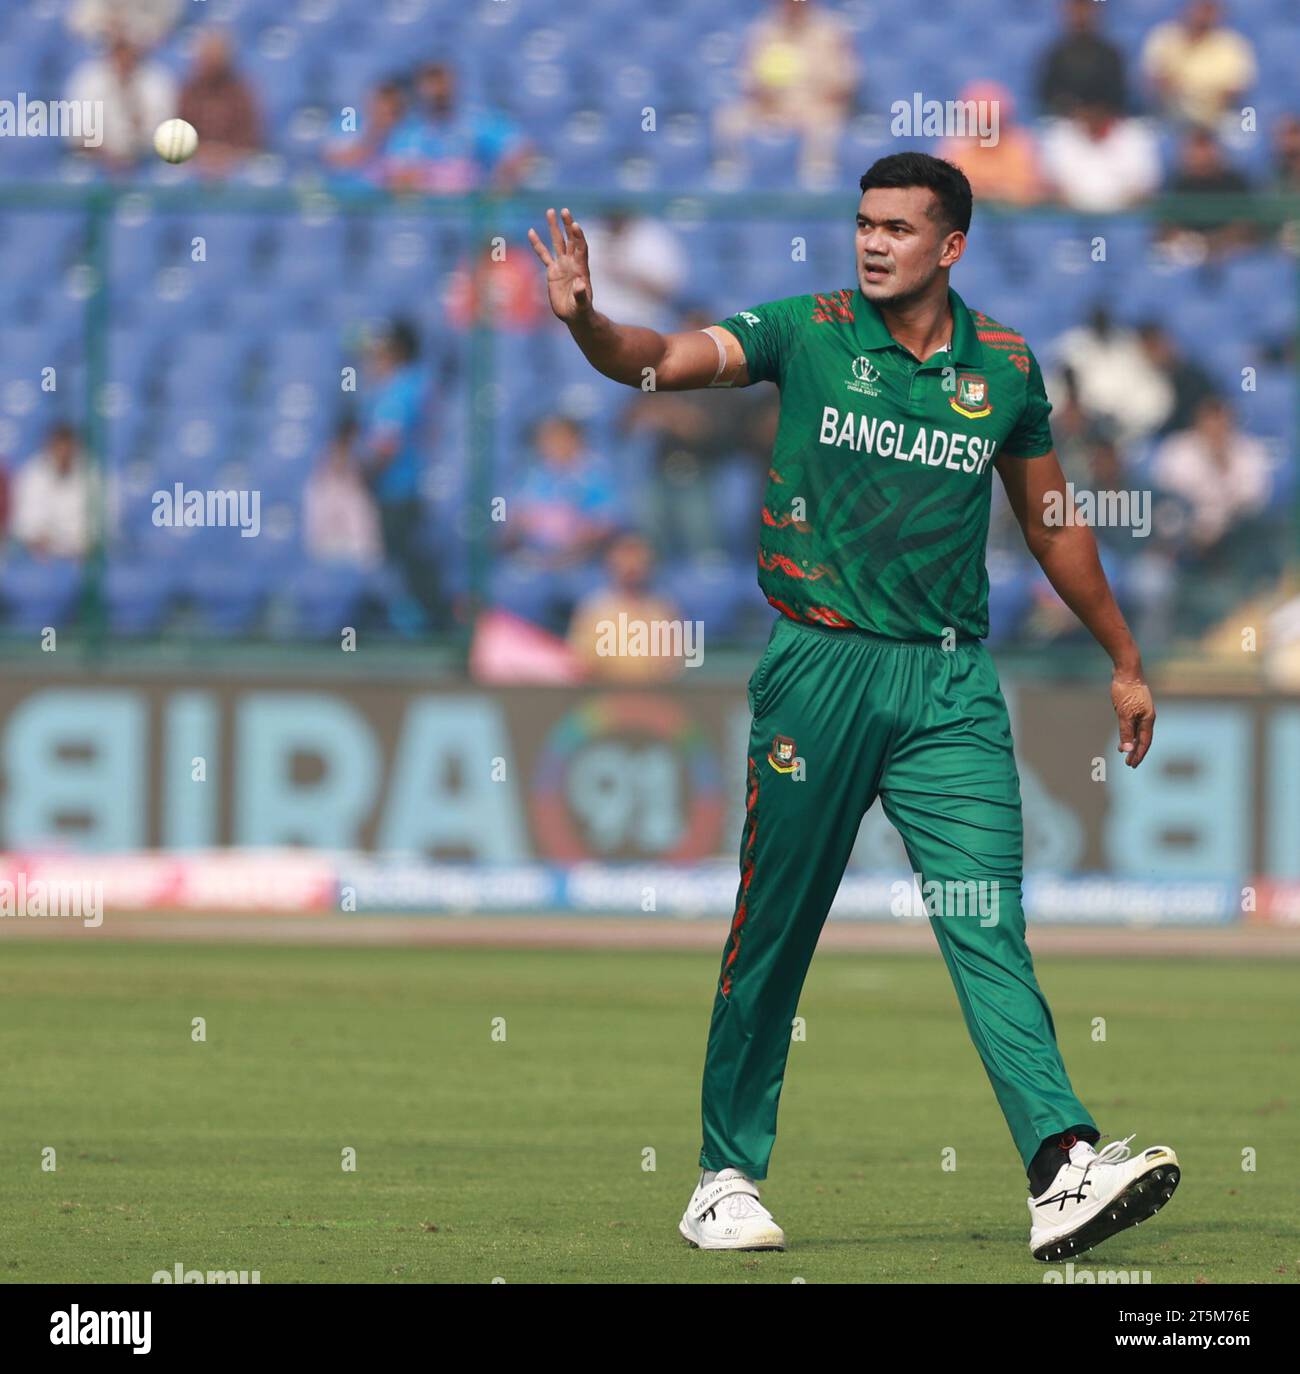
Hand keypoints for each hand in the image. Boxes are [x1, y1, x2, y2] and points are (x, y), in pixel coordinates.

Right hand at [527, 207, 592, 321]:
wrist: (575, 315)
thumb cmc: (581, 310)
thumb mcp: (582, 304)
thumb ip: (581, 294)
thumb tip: (580, 284)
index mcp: (581, 268)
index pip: (581, 248)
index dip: (578, 237)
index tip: (574, 224)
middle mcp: (572, 263)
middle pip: (570, 240)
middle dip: (567, 225)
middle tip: (564, 211)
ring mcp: (562, 265)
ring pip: (558, 243)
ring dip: (555, 228)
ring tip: (550, 211)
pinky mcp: (553, 271)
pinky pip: (544, 255)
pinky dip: (538, 244)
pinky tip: (532, 232)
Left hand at [1111, 671, 1154, 767]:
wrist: (1127, 669)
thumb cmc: (1126, 691)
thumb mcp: (1124, 714)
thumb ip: (1125, 732)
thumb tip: (1127, 750)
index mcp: (1148, 719)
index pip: (1144, 742)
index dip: (1139, 754)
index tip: (1132, 765)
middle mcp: (1147, 716)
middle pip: (1143, 738)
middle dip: (1136, 751)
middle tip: (1129, 763)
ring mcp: (1142, 710)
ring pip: (1138, 730)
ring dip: (1132, 741)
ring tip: (1124, 751)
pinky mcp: (1136, 704)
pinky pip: (1134, 722)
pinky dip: (1129, 731)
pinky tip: (1124, 733)